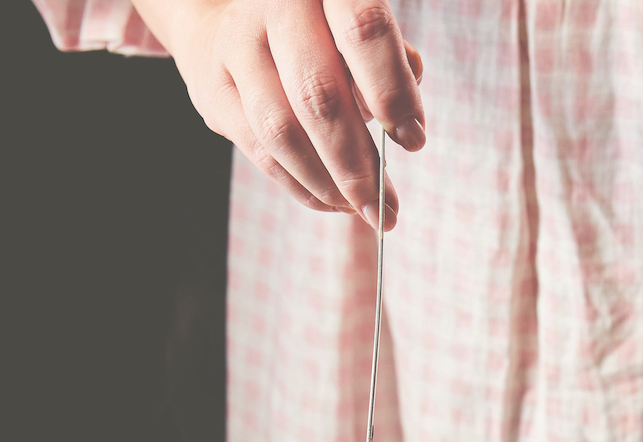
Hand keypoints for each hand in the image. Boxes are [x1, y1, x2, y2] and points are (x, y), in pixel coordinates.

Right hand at [134, 0, 424, 227]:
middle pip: (319, 94)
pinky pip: (260, 152)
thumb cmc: (316, 28)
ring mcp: (237, 47)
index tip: (414, 140)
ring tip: (359, 208)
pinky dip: (300, 186)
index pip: (364, 31)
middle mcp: (273, 6)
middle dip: (359, 163)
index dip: (392, 91)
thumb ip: (390, 62)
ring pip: (283, 131)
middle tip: (386, 206)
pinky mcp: (215, 90)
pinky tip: (330, 202)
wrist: (226, 16)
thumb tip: (408, 124)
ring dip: (327, 184)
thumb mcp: (356, 25)